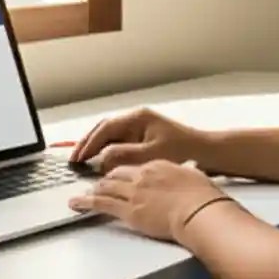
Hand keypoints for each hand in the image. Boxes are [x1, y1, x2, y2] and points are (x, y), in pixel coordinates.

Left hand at [68, 160, 231, 241]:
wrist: (199, 211)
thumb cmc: (202, 197)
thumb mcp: (194, 176)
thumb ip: (187, 173)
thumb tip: (191, 169)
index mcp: (157, 166)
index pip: (133, 166)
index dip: (123, 172)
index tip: (118, 176)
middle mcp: (141, 176)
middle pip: (115, 174)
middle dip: (103, 179)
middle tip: (95, 185)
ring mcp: (133, 192)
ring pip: (105, 187)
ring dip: (91, 190)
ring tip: (81, 195)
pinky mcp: (129, 210)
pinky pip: (101, 204)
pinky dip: (85, 203)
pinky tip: (75, 204)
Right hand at [69, 107, 207, 172]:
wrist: (203, 151)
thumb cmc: (182, 151)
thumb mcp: (151, 154)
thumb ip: (124, 155)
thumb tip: (101, 159)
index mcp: (137, 118)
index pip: (106, 128)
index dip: (90, 144)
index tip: (78, 158)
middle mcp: (135, 118)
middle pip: (103, 129)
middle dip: (87, 143)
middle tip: (74, 160)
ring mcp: (138, 126)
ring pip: (109, 134)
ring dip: (95, 146)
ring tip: (82, 161)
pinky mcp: (142, 136)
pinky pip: (118, 140)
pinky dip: (106, 149)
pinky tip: (101, 161)